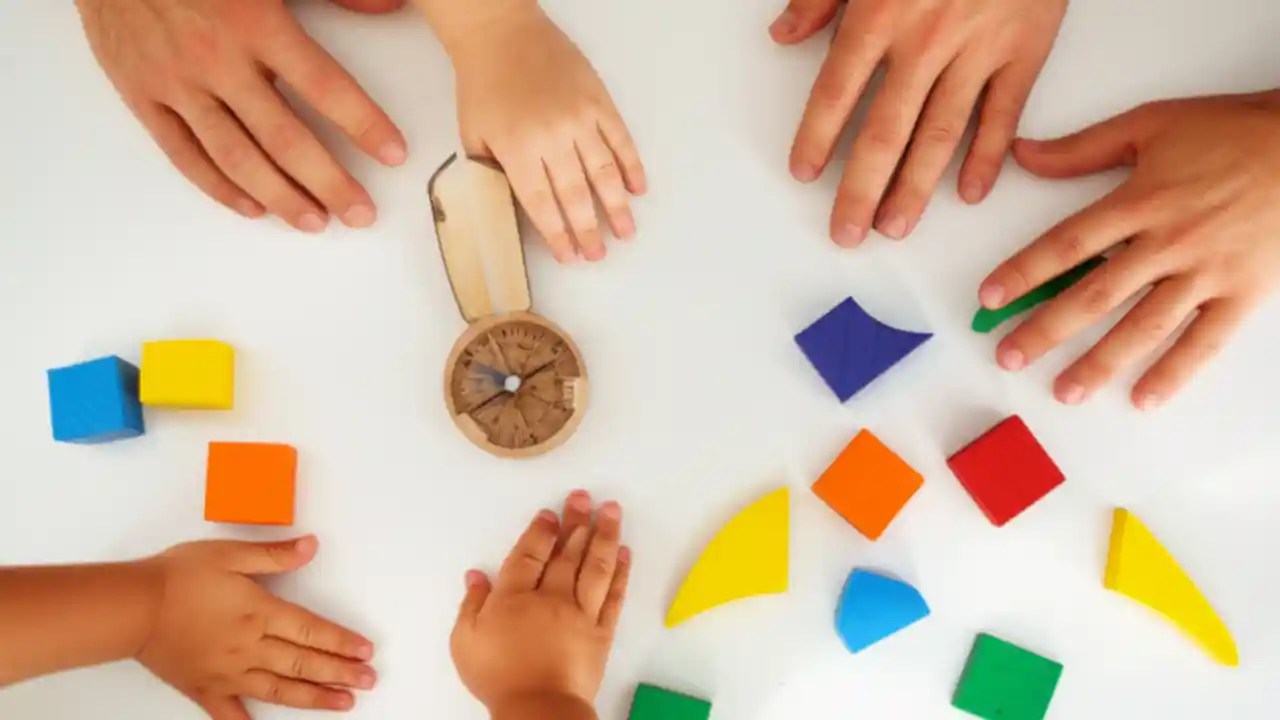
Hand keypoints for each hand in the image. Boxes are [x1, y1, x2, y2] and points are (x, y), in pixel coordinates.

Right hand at [75, 0, 406, 231]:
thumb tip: (388, 7)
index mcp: (256, 22)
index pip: (325, 87)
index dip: (363, 125)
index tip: (394, 154)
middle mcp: (217, 60)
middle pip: (284, 137)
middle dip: (328, 182)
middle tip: (360, 213)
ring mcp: (176, 82)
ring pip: (236, 156)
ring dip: (280, 196)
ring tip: (315, 223)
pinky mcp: (140, 94)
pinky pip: (183, 153)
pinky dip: (219, 187)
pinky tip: (252, 208)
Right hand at [137, 536, 375, 717]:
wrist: (132, 607)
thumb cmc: (178, 576)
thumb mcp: (230, 554)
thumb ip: (274, 556)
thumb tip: (311, 546)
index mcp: (260, 613)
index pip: (312, 630)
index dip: (342, 642)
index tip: (366, 652)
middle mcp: (250, 647)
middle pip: (304, 663)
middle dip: (341, 673)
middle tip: (369, 681)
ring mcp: (229, 673)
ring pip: (280, 690)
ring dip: (315, 699)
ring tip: (343, 704)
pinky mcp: (205, 689)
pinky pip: (231, 716)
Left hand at [448, 6, 645, 262]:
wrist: (501, 34)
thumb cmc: (483, 84)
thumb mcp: (472, 134)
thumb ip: (490, 173)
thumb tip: (509, 207)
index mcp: (518, 150)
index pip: (542, 205)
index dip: (558, 235)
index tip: (570, 256)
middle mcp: (552, 138)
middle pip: (576, 196)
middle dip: (589, 231)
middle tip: (599, 255)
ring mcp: (580, 118)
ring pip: (604, 173)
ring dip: (617, 207)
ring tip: (626, 233)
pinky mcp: (598, 101)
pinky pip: (621, 140)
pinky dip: (631, 166)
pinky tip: (636, 189)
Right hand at [450, 490, 629, 712]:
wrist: (538, 709)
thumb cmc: (498, 677)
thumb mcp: (466, 641)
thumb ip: (471, 604)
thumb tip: (476, 575)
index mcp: (515, 597)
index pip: (530, 553)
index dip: (542, 530)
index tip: (551, 512)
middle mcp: (551, 597)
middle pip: (566, 552)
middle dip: (576, 521)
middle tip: (583, 497)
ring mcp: (580, 613)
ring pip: (595, 567)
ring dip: (604, 535)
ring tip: (611, 511)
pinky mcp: (601, 632)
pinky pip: (613, 596)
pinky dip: (620, 572)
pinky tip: (624, 553)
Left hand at [772, 0, 1066, 244]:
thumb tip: (783, 34)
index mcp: (880, 14)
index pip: (837, 92)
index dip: (817, 138)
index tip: (804, 174)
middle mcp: (925, 41)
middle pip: (885, 132)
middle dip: (861, 189)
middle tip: (846, 233)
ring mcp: (978, 50)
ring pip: (940, 134)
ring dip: (916, 189)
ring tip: (895, 227)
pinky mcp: (1025, 51)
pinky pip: (1003, 114)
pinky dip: (988, 156)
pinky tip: (970, 192)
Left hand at [980, 91, 1279, 408]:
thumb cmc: (1230, 130)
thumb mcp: (1151, 124)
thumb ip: (1082, 149)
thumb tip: (1020, 155)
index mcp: (1141, 199)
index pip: (1068, 243)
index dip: (1024, 272)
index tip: (989, 298)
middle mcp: (1170, 241)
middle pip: (1096, 294)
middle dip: (1047, 329)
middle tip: (1009, 357)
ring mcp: (1208, 271)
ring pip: (1145, 326)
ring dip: (1101, 362)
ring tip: (1065, 390)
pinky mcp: (1244, 292)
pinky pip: (1205, 340)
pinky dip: (1175, 372)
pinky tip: (1142, 398)